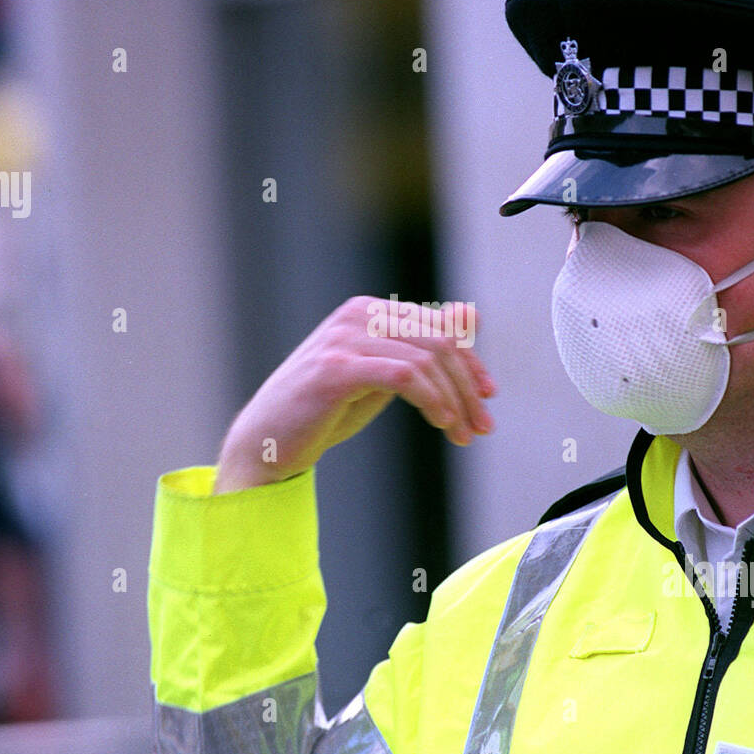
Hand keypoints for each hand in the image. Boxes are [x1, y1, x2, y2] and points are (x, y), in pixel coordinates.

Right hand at [214, 296, 496, 493]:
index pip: (439, 326)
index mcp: (368, 310)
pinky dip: (432, 400)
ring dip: (454, 401)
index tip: (487, 397)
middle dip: (468, 386)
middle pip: (439, 341)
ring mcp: (344, 339)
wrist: (266, 443)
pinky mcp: (337, 369)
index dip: (470, 362)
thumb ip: (420, 349)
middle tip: (483, 426)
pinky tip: (443, 423)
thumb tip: (472, 318)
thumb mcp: (381, 376)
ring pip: (426, 359)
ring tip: (464, 435)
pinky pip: (404, 376)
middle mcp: (357, 315)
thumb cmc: (323, 411)